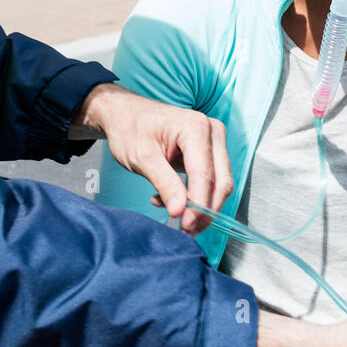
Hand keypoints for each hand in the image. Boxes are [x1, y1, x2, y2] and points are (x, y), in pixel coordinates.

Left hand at [74, 82, 232, 234]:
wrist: (126, 115)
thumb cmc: (131, 129)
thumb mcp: (142, 158)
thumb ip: (164, 183)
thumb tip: (180, 210)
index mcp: (196, 127)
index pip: (205, 174)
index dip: (198, 204)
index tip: (186, 226)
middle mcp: (212, 132)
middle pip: (220, 180)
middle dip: (205, 210)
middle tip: (186, 230)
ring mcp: (213, 141)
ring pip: (219, 183)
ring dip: (201, 205)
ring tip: (173, 214)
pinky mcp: (209, 152)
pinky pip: (211, 180)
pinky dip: (196, 196)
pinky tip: (170, 199)